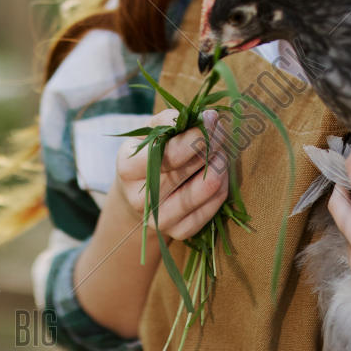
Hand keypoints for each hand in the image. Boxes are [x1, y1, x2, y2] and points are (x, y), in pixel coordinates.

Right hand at [109, 108, 228, 239]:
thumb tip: (203, 119)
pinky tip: (217, 172)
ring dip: (221, 163)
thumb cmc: (148, 155)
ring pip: (208, 187)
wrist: (139, 194)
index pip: (169, 153)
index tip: (211, 119)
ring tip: (219, 151)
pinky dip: (223, 184)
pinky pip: (215, 204)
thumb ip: (170, 121)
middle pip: (191, 167)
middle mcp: (142, 199)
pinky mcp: (180, 231)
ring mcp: (161, 219)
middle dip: (212, 144)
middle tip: (220, 132)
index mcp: (128, 169)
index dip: (195, 135)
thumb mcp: (149, 133)